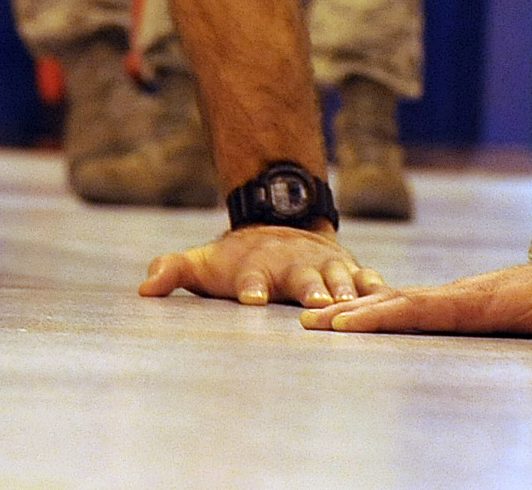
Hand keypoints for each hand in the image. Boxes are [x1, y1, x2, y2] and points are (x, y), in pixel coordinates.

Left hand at [140, 224, 384, 307]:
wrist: (281, 227)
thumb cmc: (237, 260)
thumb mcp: (204, 264)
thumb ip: (173, 271)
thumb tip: (143, 287)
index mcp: (256, 268)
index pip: (251, 278)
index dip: (250, 287)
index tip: (251, 299)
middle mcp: (293, 266)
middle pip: (301, 277)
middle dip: (308, 288)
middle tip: (314, 302)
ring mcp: (324, 266)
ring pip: (339, 277)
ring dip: (346, 289)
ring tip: (353, 304)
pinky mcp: (349, 271)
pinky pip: (367, 279)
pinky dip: (377, 286)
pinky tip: (388, 296)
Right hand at [297, 261, 531, 343]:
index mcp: (477, 300)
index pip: (422, 308)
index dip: (383, 316)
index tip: (345, 324)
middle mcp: (457, 294)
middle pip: (395, 303)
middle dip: (353, 314)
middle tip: (309, 324)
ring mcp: (454, 296)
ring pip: (396, 302)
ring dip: (357, 312)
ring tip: (317, 322)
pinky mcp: (455, 303)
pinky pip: (408, 305)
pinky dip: (377, 310)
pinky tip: (356, 317)